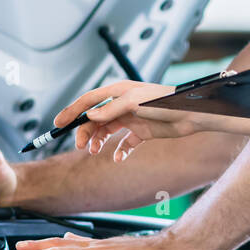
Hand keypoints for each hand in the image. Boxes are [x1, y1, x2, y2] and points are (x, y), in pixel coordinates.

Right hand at [53, 80, 196, 160]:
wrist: (191, 115)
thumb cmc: (166, 102)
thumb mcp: (136, 103)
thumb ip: (112, 110)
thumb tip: (90, 116)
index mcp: (119, 92)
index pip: (89, 101)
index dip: (72, 111)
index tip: (58, 123)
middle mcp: (123, 104)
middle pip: (95, 119)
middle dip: (84, 132)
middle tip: (81, 146)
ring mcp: (132, 118)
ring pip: (106, 131)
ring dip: (98, 141)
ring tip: (95, 151)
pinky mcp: (142, 131)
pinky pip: (125, 143)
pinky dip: (119, 151)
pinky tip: (120, 157)